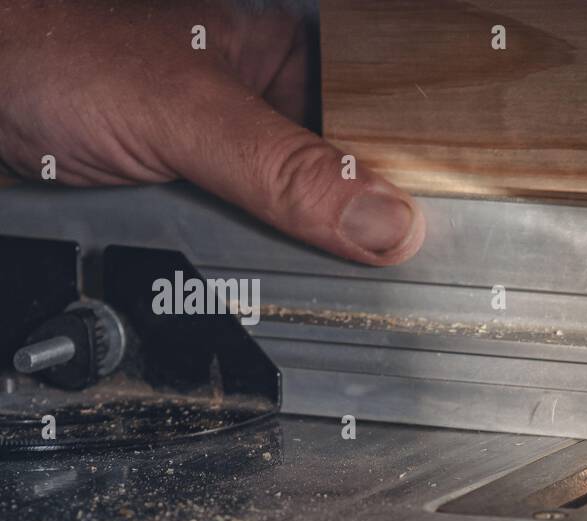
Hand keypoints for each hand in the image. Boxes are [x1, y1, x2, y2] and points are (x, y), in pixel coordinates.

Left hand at [0, 0, 426, 265]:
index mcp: (289, 64)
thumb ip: (286, 170)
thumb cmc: (46, 54)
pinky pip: (244, 271)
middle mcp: (268, 120)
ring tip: (289, 281)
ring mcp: (232, 176)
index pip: (385, 132)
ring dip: (291, 273)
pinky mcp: (194, 224)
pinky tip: (246, 289)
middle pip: (348, 201)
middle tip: (361, 278)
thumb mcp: (184, 113)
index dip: (413, 189)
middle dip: (346, 245)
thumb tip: (389, 226)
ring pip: (299, 244)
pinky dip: (246, 290)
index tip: (428, 245)